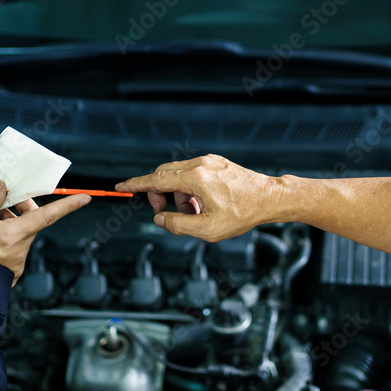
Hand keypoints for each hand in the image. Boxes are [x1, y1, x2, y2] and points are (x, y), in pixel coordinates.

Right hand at [0, 181, 90, 284]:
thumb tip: (1, 188)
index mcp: (10, 236)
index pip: (47, 217)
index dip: (67, 206)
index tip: (84, 198)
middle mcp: (18, 252)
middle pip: (30, 223)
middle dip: (19, 209)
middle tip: (0, 201)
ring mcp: (15, 266)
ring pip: (19, 236)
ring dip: (8, 224)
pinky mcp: (9, 275)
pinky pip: (13, 250)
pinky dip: (3, 239)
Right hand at [116, 155, 282, 241]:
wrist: (270, 198)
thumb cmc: (243, 213)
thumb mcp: (208, 229)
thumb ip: (178, 225)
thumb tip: (160, 219)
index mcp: (195, 178)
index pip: (156, 179)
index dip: (135, 184)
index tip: (120, 187)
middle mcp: (200, 164)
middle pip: (164, 175)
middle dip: (159, 196)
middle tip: (166, 215)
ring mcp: (209, 161)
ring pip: (177, 175)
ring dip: (177, 195)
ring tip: (193, 214)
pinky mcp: (216, 163)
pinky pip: (192, 173)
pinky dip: (189, 190)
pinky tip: (202, 205)